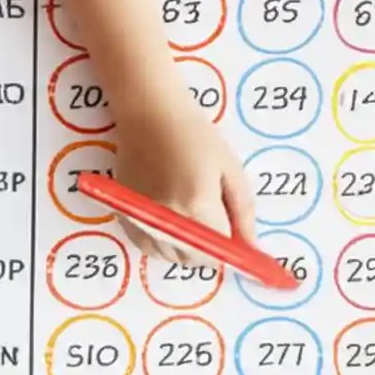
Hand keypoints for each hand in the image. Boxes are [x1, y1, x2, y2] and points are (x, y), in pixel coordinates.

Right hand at [110, 99, 254, 264]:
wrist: (150, 115)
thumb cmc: (196, 136)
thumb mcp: (231, 168)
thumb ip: (244, 211)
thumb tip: (250, 247)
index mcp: (197, 205)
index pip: (219, 252)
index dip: (231, 249)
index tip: (235, 237)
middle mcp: (167, 218)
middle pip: (195, 259)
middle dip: (210, 249)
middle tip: (212, 218)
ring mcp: (141, 220)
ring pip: (171, 257)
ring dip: (186, 248)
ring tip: (189, 212)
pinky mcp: (124, 217)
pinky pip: (148, 249)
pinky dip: (162, 242)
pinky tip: (168, 215)